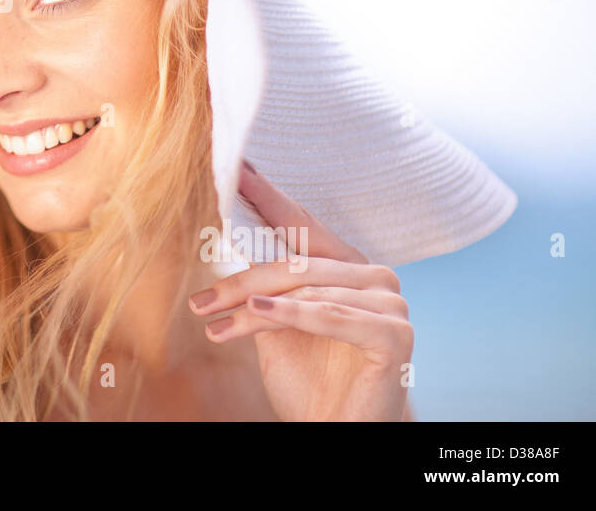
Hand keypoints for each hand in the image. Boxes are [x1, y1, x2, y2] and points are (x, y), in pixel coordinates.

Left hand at [188, 163, 413, 420]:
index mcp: (346, 265)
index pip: (301, 224)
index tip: (233, 166)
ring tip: (212, 322)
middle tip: (199, 301)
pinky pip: (333, 316)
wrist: (338, 430)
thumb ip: (261, 282)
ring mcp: (391, 303)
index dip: (266, 194)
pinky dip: (293, 315)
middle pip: (295, 264)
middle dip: (240, 282)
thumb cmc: (308, 379)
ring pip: (306, 291)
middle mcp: (374, 276)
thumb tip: (223, 235)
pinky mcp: (395, 335)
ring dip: (253, 308)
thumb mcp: (273, 322)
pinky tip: (257, 314)